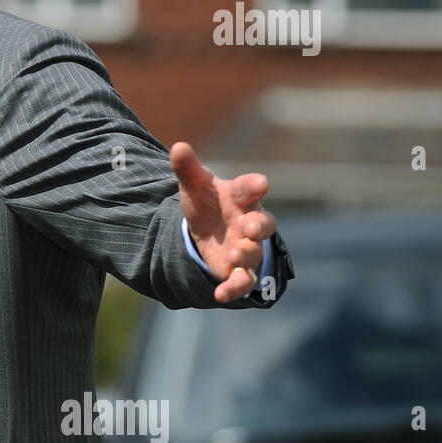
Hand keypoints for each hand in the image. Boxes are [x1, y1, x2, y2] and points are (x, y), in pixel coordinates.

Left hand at [170, 141, 276, 303]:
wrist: (208, 230)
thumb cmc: (208, 203)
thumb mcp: (194, 186)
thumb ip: (188, 169)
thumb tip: (178, 147)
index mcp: (241, 198)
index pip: (250, 189)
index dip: (254, 185)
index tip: (260, 183)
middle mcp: (250, 223)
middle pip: (264, 223)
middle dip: (259, 226)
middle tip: (251, 227)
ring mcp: (247, 248)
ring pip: (254, 253)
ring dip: (246, 254)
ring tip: (233, 255)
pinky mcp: (239, 271)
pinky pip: (242, 282)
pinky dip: (234, 289)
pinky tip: (220, 295)